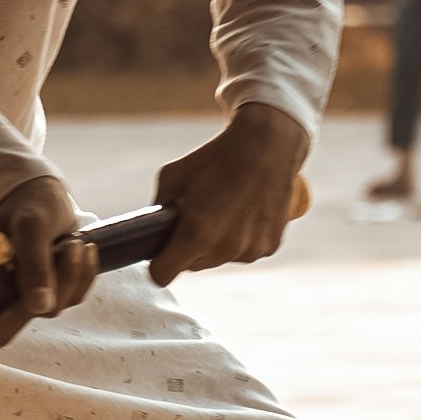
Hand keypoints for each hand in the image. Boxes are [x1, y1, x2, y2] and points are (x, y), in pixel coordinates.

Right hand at [0, 167, 98, 339]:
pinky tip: (83, 248)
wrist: (42, 192)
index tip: (39, 286)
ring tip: (74, 241)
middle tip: (68, 250)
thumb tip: (39, 308)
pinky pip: (71, 298)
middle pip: (26, 322)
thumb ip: (33, 264)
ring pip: (52, 309)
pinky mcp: (46, 291)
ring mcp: (19, 295)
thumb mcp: (31, 226)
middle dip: (54, 291)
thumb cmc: (28, 203)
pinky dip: (84, 275)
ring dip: (73, 275)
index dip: (12, 317)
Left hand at [149, 102, 309, 280]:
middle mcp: (225, 248)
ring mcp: (250, 249)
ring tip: (223, 210)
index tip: (159, 253)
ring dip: (216, 244)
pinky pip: (245, 252)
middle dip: (188, 249)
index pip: (162, 275)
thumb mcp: (172, 175)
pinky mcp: (270, 246)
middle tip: (195, 216)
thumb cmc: (216, 157)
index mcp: (196, 234)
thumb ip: (156, 208)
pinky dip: (241, 239)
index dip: (157, 264)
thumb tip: (150, 228)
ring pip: (219, 259)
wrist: (266, 144)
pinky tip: (244, 212)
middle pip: (192, 266)